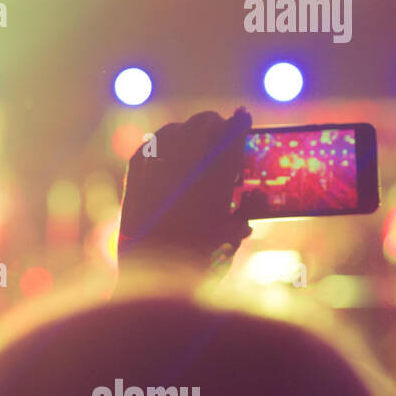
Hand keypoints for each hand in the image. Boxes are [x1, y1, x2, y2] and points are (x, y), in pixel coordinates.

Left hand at [118, 108, 252, 277]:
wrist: (151, 273)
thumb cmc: (198, 259)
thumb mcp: (233, 236)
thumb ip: (247, 209)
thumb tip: (260, 194)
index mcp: (218, 171)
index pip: (233, 131)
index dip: (239, 126)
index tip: (243, 122)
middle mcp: (186, 159)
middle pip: (204, 122)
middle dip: (214, 128)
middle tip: (221, 138)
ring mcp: (156, 161)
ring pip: (175, 130)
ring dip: (187, 135)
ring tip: (194, 150)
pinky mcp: (134, 168)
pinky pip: (151, 145)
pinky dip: (163, 148)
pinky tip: (168, 160)